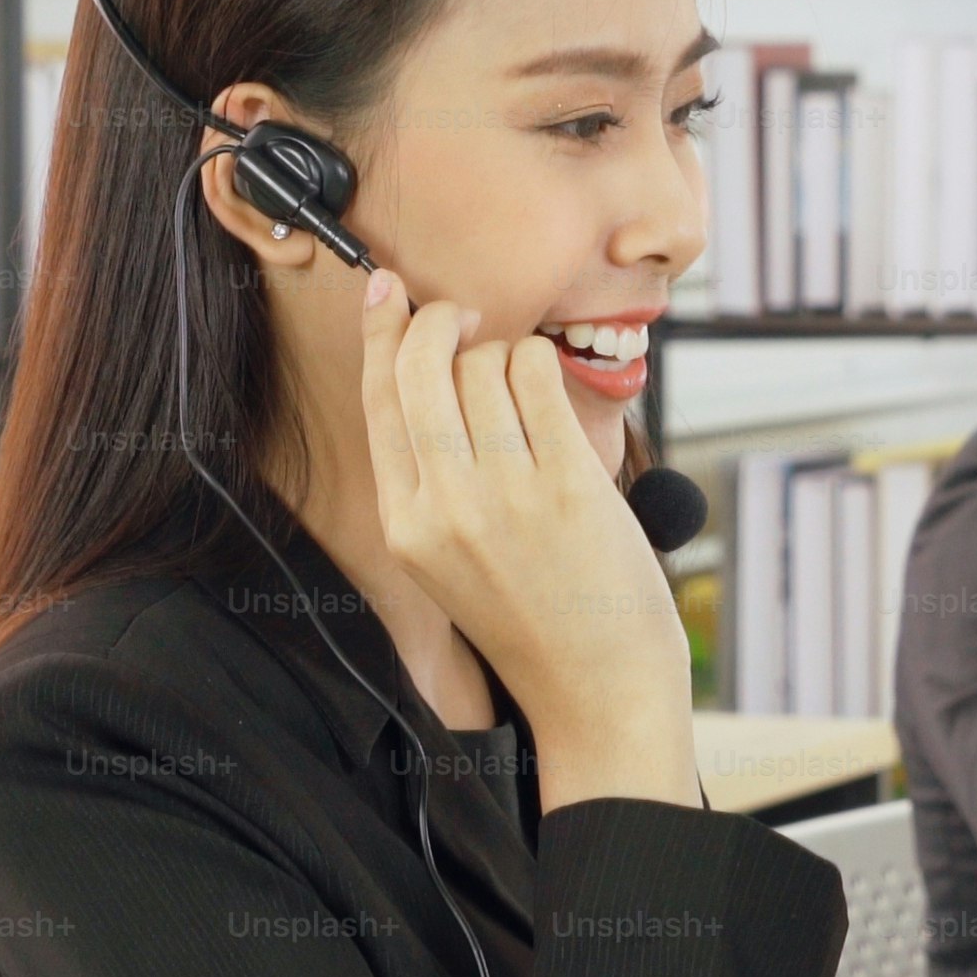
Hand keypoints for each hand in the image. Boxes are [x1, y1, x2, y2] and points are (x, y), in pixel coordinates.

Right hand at [357, 271, 695, 809]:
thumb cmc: (535, 613)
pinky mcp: (565, 483)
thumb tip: (426, 360)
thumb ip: (432, 476)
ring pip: (485, 363)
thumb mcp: (450, 557)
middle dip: (443, 321)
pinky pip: (538, 373)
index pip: (379, 401)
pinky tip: (551, 391)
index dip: (382, 333)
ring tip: (526, 396)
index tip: (388, 288)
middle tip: (467, 319)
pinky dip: (543, 364)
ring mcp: (504, 495)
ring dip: (507, 357)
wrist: (597, 687)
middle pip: (424, 365)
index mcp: (405, 526)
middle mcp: (443, 508)